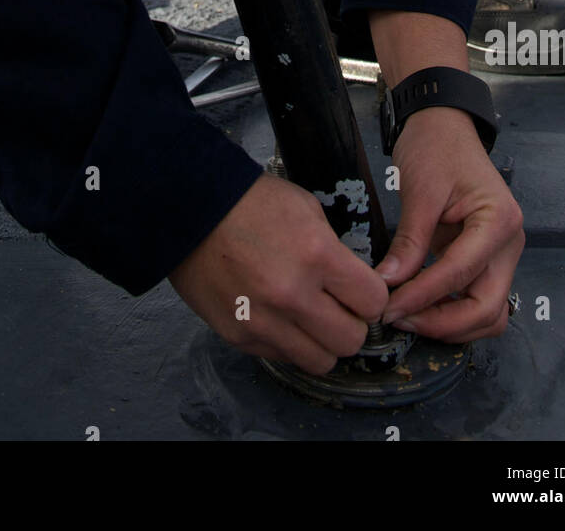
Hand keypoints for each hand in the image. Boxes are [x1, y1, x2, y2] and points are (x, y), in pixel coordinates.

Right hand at [168, 172, 387, 374]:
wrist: (191, 212)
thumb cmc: (250, 203)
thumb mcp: (306, 209)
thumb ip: (334, 250)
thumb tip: (351, 283)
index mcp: (317, 255)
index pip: (373, 302)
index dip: (371, 296)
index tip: (362, 292)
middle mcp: (292, 295)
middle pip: (351, 340)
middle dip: (351, 323)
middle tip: (338, 307)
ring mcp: (264, 321)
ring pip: (321, 361)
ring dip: (322, 342)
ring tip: (310, 318)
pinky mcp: (240, 336)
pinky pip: (282, 356)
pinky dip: (288, 342)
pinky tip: (279, 316)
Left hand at [375, 106, 524, 342]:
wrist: (444, 125)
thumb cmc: (436, 147)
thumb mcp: (421, 190)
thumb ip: (410, 240)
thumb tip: (388, 283)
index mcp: (498, 221)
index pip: (461, 274)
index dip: (423, 297)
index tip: (388, 308)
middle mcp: (510, 243)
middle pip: (487, 307)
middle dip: (442, 323)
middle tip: (398, 319)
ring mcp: (502, 254)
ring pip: (488, 313)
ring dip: (451, 325)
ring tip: (408, 317)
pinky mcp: (487, 260)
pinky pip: (478, 299)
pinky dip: (453, 313)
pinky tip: (420, 308)